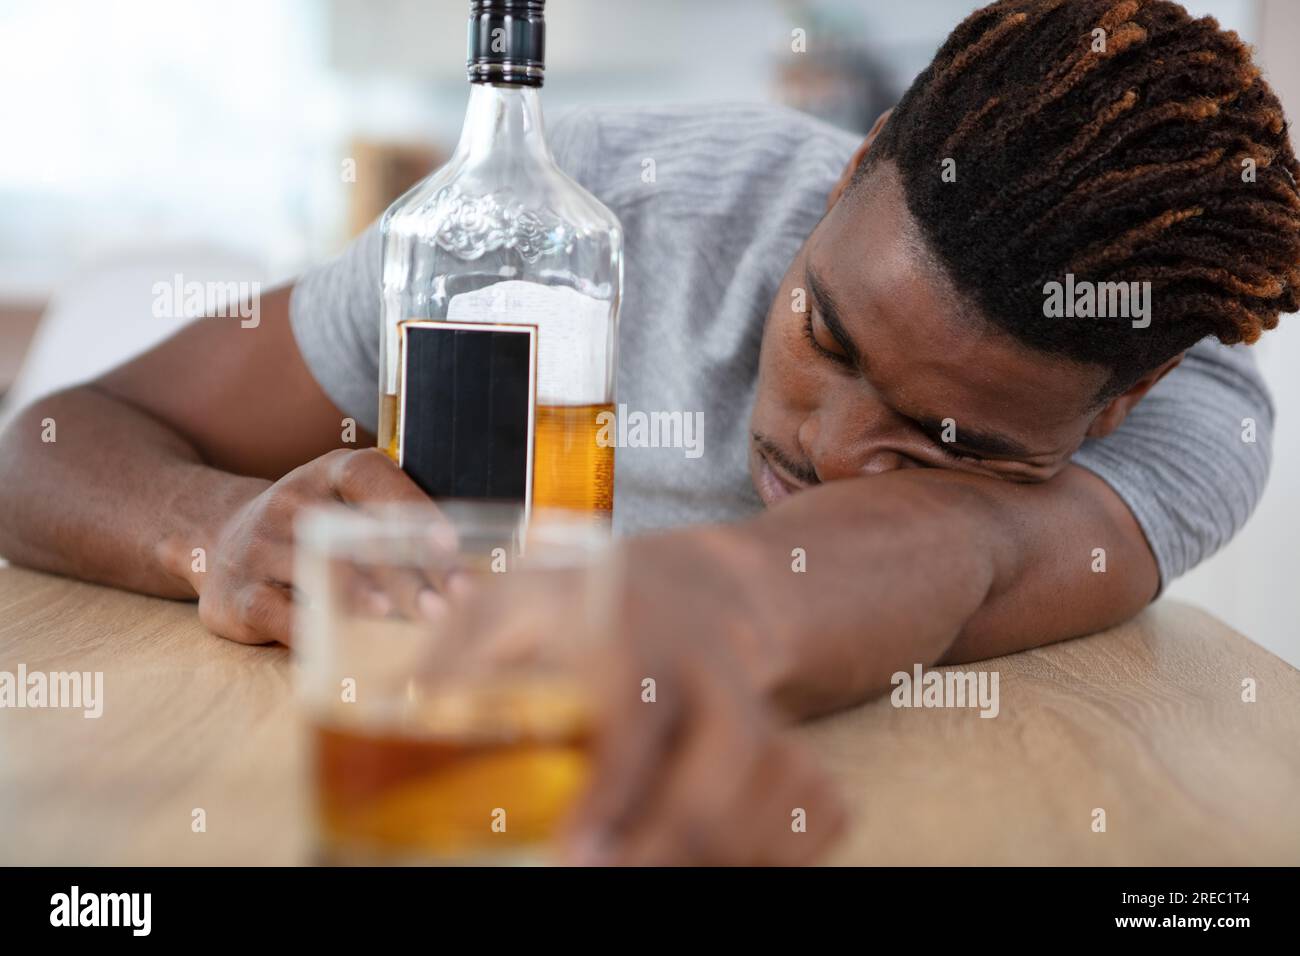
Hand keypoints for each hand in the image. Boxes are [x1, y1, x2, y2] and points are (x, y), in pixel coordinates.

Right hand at [183, 448, 432, 644]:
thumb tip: (461, 568)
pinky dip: (319, 633)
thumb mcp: (345, 507)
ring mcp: (258, 548)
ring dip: (366, 600)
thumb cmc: (313, 530)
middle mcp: (290, 503)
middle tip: (444, 605)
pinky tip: (349, 646)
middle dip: (403, 572)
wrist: (219, 538)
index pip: (367, 476)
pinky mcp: (236, 596)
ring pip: (315, 574)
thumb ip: (392, 525)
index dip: (408, 505)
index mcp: (326, 474)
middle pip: (348, 533)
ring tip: (407, 620)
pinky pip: (280, 616)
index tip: (448, 544)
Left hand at [435, 532, 845, 864]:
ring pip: (786, 783)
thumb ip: (459, 652)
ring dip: (736, 846)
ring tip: (661, 867)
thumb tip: (404, 716)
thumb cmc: (581, 604)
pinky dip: (789, 848)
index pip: (636, 710)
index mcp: (633, 631)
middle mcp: (708, 671)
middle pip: (737, 752)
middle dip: (686, 833)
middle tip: (615, 877)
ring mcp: (759, 709)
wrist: (692, 589)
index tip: (579, 853)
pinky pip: (821, 806)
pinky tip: (728, 859)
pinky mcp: (790, 746)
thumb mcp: (506, 600)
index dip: (615, 787)